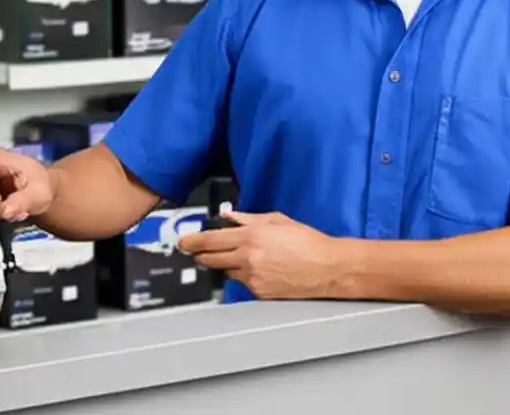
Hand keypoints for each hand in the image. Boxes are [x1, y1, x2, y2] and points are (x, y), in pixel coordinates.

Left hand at [178, 211, 349, 300]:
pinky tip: (260, 269)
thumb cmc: (307, 242)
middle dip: (201, 255)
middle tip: (197, 251)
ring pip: (226, 272)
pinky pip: (242, 283)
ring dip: (225, 265)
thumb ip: (248, 218)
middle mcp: (248, 257)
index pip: (210, 240)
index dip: (191, 242)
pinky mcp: (259, 293)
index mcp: (251, 236)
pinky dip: (244, 276)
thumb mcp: (276, 220)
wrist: (327, 268)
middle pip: (210, 259)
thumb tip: (228, 215)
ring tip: (241, 258)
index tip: (182, 242)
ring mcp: (252, 277)